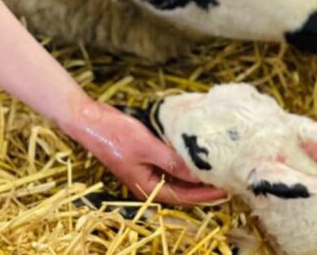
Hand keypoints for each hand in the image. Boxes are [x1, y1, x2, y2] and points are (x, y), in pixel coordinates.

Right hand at [70, 101, 225, 204]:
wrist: (90, 119)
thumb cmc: (115, 135)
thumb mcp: (147, 147)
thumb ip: (172, 161)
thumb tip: (197, 174)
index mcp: (147, 187)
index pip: (183, 197)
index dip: (205, 194)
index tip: (225, 188)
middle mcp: (148, 181)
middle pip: (181, 189)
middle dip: (203, 186)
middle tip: (226, 177)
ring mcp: (146, 168)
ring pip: (176, 175)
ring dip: (194, 172)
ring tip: (215, 165)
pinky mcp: (145, 154)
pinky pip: (169, 161)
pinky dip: (182, 158)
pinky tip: (193, 150)